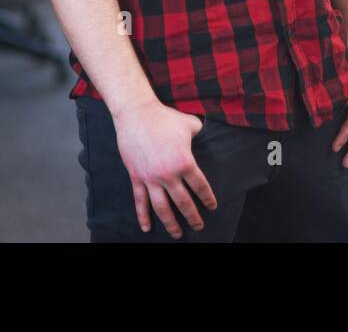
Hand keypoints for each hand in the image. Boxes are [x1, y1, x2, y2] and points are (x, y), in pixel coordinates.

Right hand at [111, 99, 215, 237]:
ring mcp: (150, 178)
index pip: (200, 187)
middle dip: (192, 216)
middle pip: (183, 202)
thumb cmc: (165, 118)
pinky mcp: (136, 177)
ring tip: (177, 234)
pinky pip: (140, 201)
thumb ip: (201, 135)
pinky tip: (147, 228)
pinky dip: (143, 216)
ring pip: (161, 208)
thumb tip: (209, 136)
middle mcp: (168, 174)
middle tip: (199, 226)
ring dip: (170, 223)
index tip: (212, 207)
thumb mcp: (191, 125)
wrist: (137, 114)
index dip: (207, 199)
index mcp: (184, 162)